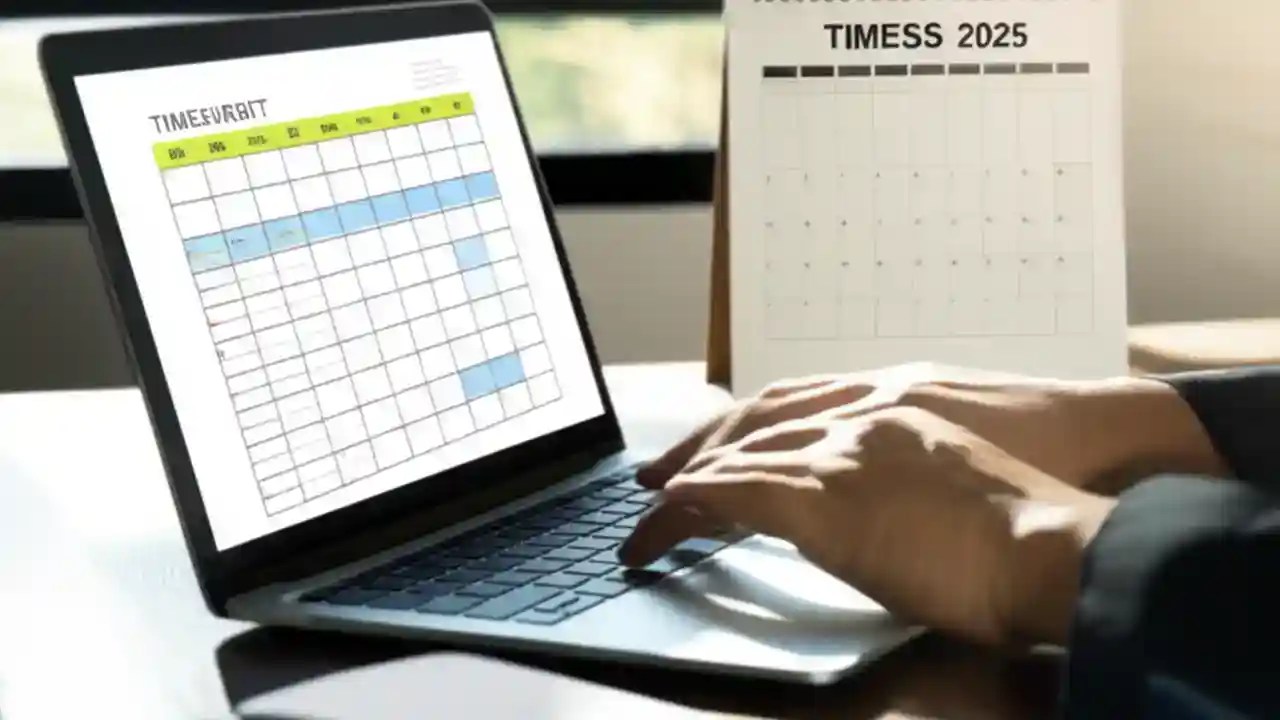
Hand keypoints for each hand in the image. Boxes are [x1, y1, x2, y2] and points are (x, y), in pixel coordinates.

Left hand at [620, 404, 1116, 647]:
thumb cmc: (1035, 508)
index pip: (795, 402)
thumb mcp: (968, 465)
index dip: (746, 423)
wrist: (1054, 531)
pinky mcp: (830, 496)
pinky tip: (674, 506)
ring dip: (690, 479)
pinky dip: (702, 498)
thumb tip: (889, 495)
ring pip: (741, 455)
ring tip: (650, 502)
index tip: (715, 442)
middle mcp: (860, 411)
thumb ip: (916, 468)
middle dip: (703, 443)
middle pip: (756, 419)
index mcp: (893, 399)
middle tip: (659, 469)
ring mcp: (843, 450)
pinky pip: (743, 491)